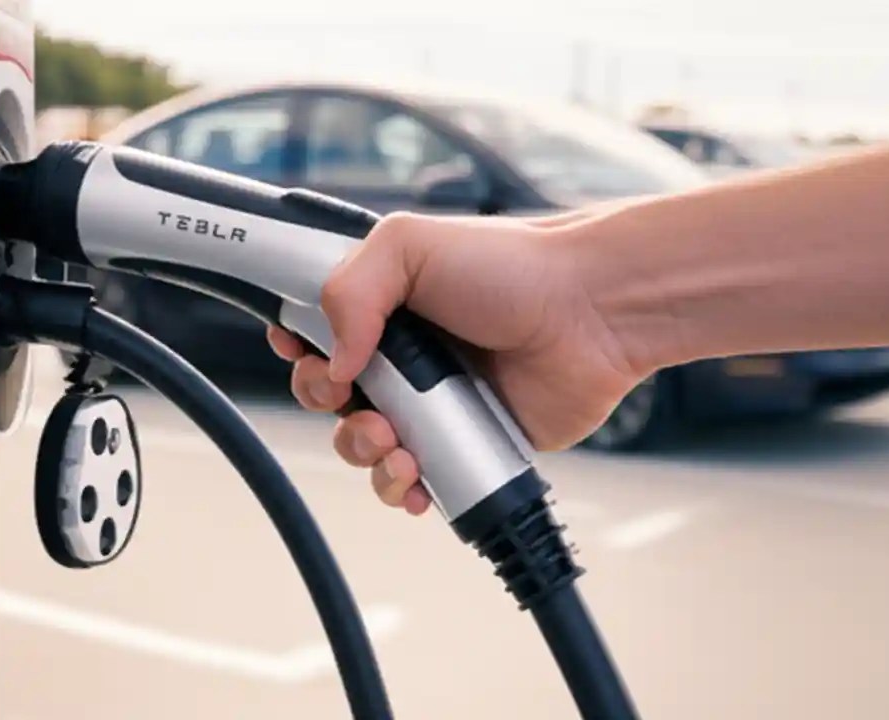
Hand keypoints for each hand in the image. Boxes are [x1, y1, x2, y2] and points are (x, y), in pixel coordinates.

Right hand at [268, 211, 646, 515]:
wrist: (589, 312)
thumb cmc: (513, 267)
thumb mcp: (411, 246)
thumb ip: (350, 290)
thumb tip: (336, 362)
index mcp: (382, 304)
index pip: (314, 334)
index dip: (299, 350)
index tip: (302, 353)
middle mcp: (402, 356)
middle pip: (329, 397)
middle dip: (328, 404)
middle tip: (356, 398)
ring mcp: (432, 404)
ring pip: (365, 446)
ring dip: (363, 452)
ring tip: (395, 443)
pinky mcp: (465, 445)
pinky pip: (416, 482)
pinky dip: (402, 488)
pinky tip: (416, 477)